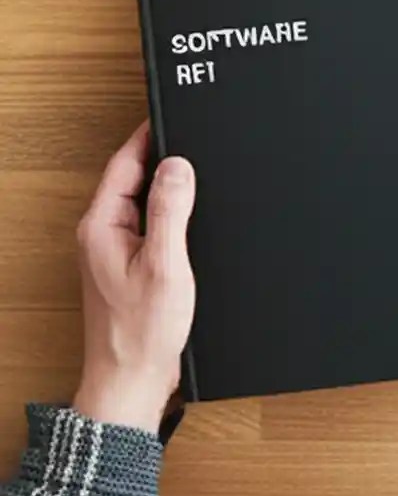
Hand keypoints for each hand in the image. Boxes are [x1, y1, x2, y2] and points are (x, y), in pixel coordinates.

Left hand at [73, 121, 196, 433]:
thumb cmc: (142, 332)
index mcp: (102, 226)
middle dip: (162, 158)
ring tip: (197, 174)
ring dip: (168, 190)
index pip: (125, 164)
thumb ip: (170, 210)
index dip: (150, 137)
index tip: (172, 115)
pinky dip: (171, 217)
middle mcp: (102, 235)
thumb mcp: (165, 263)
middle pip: (133, 180)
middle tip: (194, 139)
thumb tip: (178, 166)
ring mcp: (113, 251)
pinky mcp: (129, 268)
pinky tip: (193, 220)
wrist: (132, 380)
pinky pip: (150, 227)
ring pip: (143, 204)